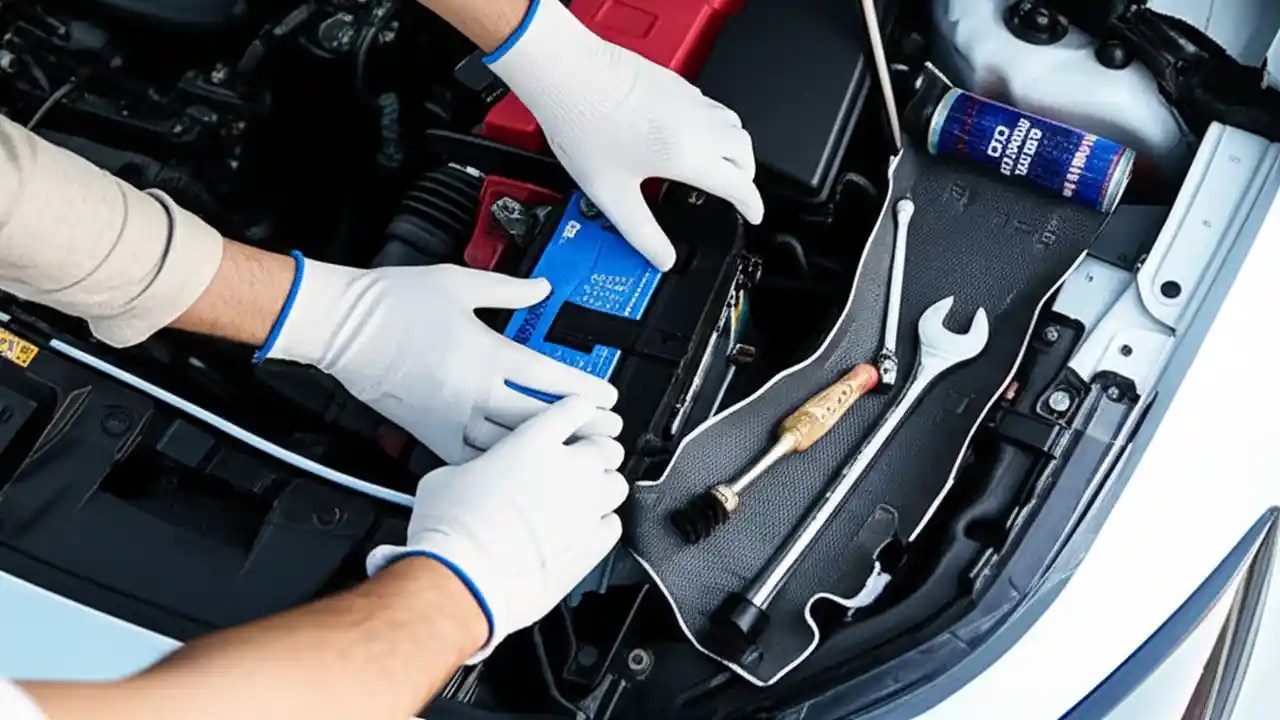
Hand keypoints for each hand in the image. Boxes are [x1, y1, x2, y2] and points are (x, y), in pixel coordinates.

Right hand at [264, 259, 620, 463]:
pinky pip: (469, 459)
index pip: (549, 378)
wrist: (339, 326)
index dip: (585, 391)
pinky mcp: (427, 435)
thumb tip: (543, 288)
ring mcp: (448, 420)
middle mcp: (471, 393)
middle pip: (537, 420)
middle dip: (577, 430)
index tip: (608, 399)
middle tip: (606, 436)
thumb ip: (509, 290)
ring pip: (507, 448)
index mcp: (485, 354)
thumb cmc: (391, 303)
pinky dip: (496, 467)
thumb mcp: (458, 283)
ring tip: (573, 459)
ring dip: (543, 455)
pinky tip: (516, 472)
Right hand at [367, 396, 628, 660]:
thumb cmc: (450, 529)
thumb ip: (474, 469)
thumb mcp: (446, 478)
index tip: (578, 412)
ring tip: (585, 496)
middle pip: (605, 446)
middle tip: (581, 460)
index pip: (573, 409)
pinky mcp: (592, 546)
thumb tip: (472, 477)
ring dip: (603, 487)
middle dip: (596, 451)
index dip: (577, 408)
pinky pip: (612, 525)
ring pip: (616, 484)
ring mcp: (585, 508)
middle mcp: (567, 469)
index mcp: (532, 442)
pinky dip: (602, 524)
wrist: (464, 578)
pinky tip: (586, 529)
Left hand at [485, 0, 763, 270]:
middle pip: (746, 153)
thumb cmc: (584, 123)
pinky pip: (712, 107)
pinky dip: (715, 127)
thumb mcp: (611, 194)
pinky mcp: (678, 84)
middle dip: (745, 177)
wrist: (568, 75)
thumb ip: (641, 233)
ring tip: (715, 166)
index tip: (753, 215)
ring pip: (733, 125)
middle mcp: (698, 124)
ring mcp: (691, 99)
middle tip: (734, 193)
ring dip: (734, 149)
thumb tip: (661, 258)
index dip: (752, 205)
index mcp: (689, 155)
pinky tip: (688, 136)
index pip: (740, 185)